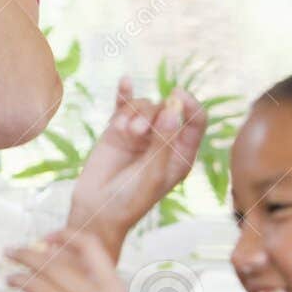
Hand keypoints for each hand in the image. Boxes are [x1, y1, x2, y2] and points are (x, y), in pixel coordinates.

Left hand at [5, 230, 132, 291]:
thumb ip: (85, 286)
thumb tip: (47, 253)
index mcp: (115, 291)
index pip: (89, 245)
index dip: (64, 236)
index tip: (44, 237)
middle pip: (53, 262)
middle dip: (26, 253)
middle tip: (8, 251)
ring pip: (36, 283)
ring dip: (18, 278)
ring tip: (9, 278)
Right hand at [68, 78, 206, 250]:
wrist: (96, 211)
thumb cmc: (130, 200)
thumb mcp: (153, 174)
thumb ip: (164, 141)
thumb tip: (174, 106)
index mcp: (182, 153)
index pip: (196, 120)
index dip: (190, 104)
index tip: (176, 97)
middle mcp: (163, 140)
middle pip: (167, 109)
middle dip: (153, 115)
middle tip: (137, 132)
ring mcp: (140, 134)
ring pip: (144, 106)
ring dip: (134, 114)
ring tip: (123, 132)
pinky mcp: (117, 131)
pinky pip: (123, 106)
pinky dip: (124, 94)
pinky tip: (125, 81)